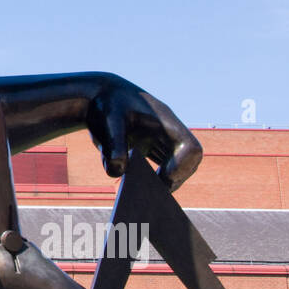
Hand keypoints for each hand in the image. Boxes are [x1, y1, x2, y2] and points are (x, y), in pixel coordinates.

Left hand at [86, 74, 201, 189]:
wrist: (97, 96)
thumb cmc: (105, 105)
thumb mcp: (107, 121)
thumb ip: (113, 145)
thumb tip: (118, 172)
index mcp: (165, 122)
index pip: (191, 148)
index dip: (181, 167)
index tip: (160, 176)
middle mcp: (168, 132)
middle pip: (190, 161)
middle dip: (174, 179)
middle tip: (151, 191)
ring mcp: (161, 139)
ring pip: (178, 166)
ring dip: (165, 180)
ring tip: (140, 190)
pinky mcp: (151, 147)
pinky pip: (163, 166)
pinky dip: (154, 178)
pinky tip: (134, 185)